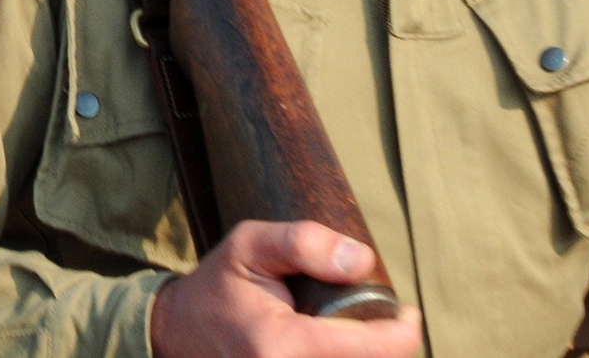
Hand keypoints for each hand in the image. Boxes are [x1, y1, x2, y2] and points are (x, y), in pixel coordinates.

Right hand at [147, 221, 420, 357]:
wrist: (179, 332)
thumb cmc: (219, 286)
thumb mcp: (250, 243)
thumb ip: (305, 242)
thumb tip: (361, 260)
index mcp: (281, 346)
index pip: (373, 351)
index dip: (403, 332)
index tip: (408, 312)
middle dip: (387, 347)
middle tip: (384, 320)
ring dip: (370, 356)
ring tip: (363, 335)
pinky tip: (345, 348)